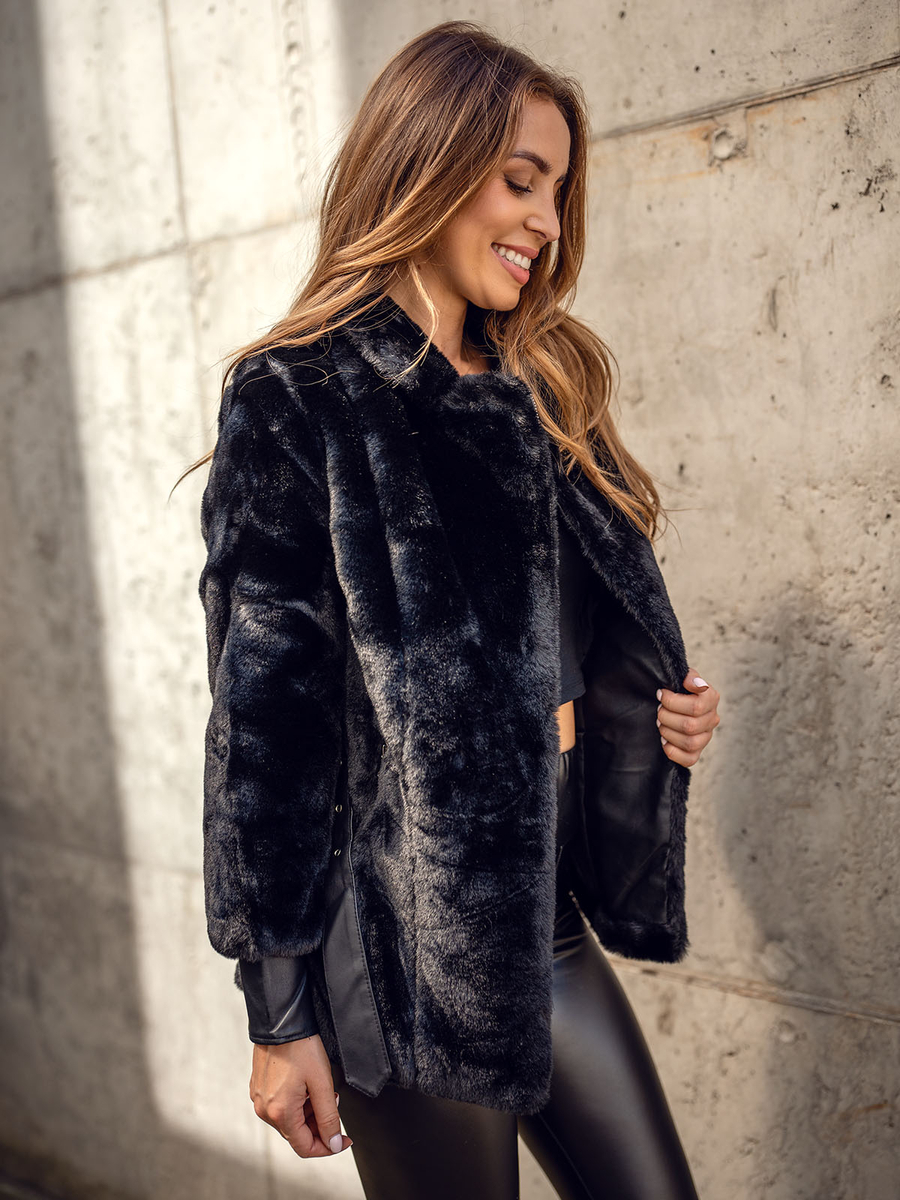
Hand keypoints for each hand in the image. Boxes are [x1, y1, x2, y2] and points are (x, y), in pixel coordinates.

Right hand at [249, 1035, 352, 1158]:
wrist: (281, 1021)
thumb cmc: (301, 1047)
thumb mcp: (322, 1083)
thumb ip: (328, 1117)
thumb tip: (333, 1143)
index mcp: (280, 1112)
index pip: (304, 1147)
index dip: (327, 1147)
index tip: (342, 1140)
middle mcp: (265, 1110)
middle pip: (297, 1134)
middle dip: (319, 1125)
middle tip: (334, 1104)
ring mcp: (260, 1098)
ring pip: (289, 1120)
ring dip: (309, 1113)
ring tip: (322, 1092)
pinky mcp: (259, 1088)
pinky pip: (280, 1106)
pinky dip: (298, 1104)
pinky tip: (307, 1087)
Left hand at [656, 669, 720, 767]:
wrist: (677, 702)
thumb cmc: (680, 690)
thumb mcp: (684, 677)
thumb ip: (689, 676)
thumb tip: (689, 682)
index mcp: (711, 699)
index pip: (696, 706)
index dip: (673, 701)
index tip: (661, 694)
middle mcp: (712, 719)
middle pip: (689, 725)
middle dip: (666, 717)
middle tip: (659, 710)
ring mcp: (705, 737)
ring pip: (689, 742)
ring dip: (668, 732)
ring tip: (661, 723)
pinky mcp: (697, 752)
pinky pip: (689, 759)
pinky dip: (672, 751)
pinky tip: (665, 740)